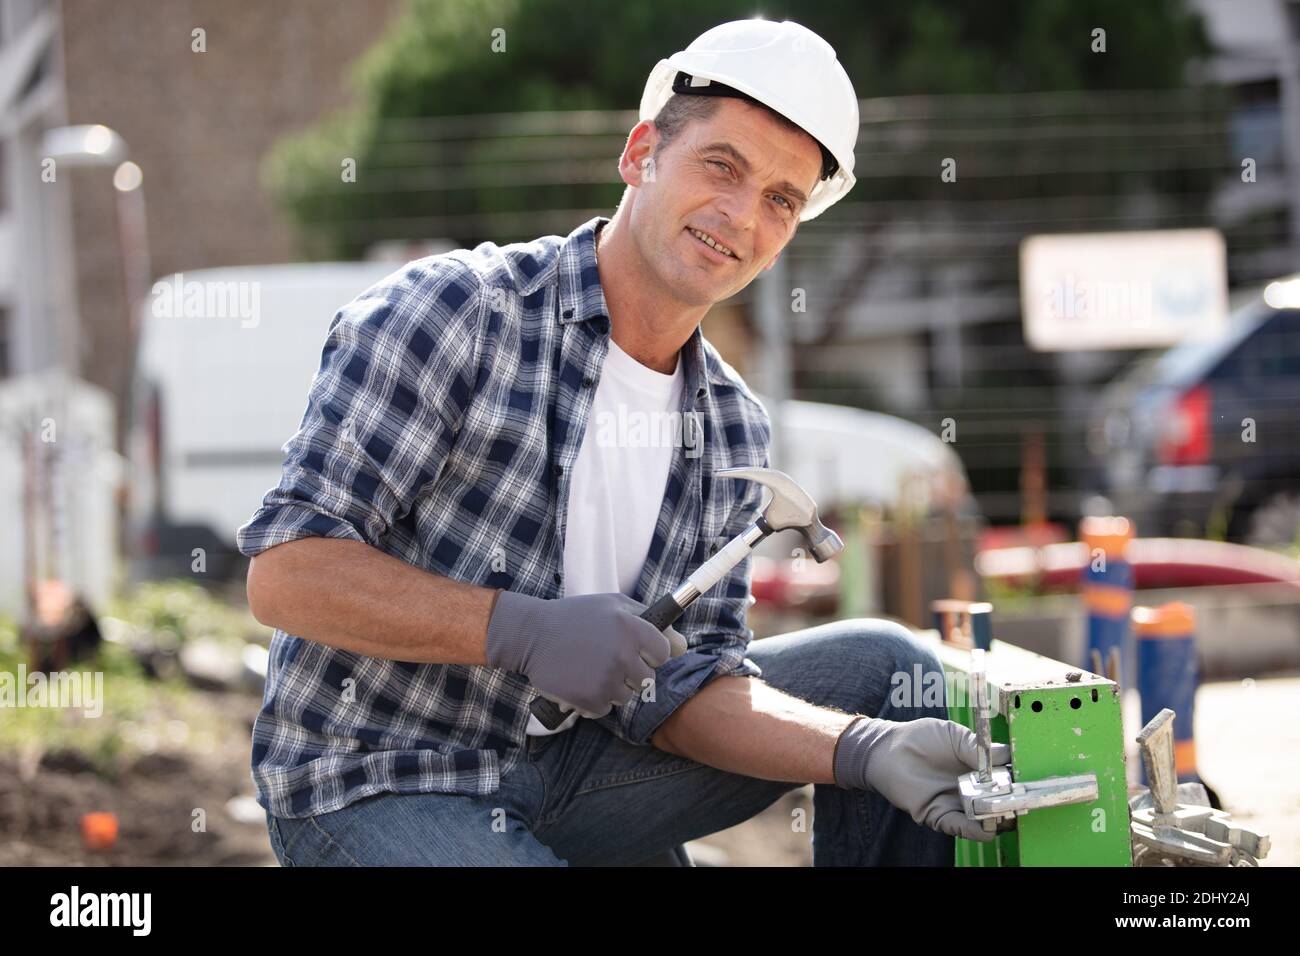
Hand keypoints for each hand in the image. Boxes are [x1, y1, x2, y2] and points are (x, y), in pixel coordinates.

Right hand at [486, 591, 672, 718]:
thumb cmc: (576, 617)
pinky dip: (593, 700)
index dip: (649, 653)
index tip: (634, 650)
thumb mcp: (614, 605)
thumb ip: (651, 621)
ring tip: (589, 667)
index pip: (663, 653)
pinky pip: (605, 709)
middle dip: (630, 672)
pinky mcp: (589, 699)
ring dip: (611, 687)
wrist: (531, 635)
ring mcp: (606, 679)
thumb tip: (682, 646)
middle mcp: (623, 654)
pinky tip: (579, 680)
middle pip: (646, 678)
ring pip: (626, 696)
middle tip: (606, 658)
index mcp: (633, 628)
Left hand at [834, 716, 1010, 842]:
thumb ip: (976, 747)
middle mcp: (974, 787)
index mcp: (980, 766)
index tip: (1033, 776)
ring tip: (1006, 809)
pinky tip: (988, 824)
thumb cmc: (919, 737)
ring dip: (1000, 816)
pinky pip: (965, 828)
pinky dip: (979, 829)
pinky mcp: (942, 816)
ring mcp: (960, 803)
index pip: (1008, 775)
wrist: (886, 751)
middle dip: (1016, 800)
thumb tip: (1006, 755)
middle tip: (1023, 796)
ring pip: (989, 818)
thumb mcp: (952, 734)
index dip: (1021, 776)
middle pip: (1004, 800)